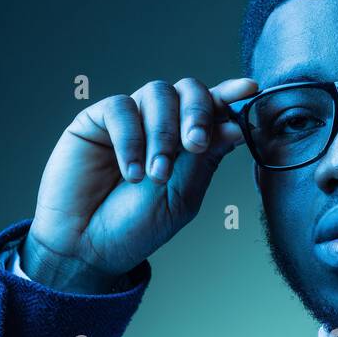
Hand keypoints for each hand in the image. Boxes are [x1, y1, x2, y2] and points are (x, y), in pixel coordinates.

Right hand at [22, 76, 258, 288]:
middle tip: (195, 144)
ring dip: (163, 133)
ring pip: (157, 93)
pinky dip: (130, 139)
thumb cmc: (135, 227)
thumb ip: (206, 158)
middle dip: (198, 113)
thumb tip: (236, 124)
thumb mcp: (182, 196)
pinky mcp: (96, 121)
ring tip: (156, 175)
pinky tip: (131, 172)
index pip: (213, 109)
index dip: (231, 95)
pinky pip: (120, 108)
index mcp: (189, 143)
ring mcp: (129, 120)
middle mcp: (161, 125)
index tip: (249, 89)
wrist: (88, 247)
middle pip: (188, 90)